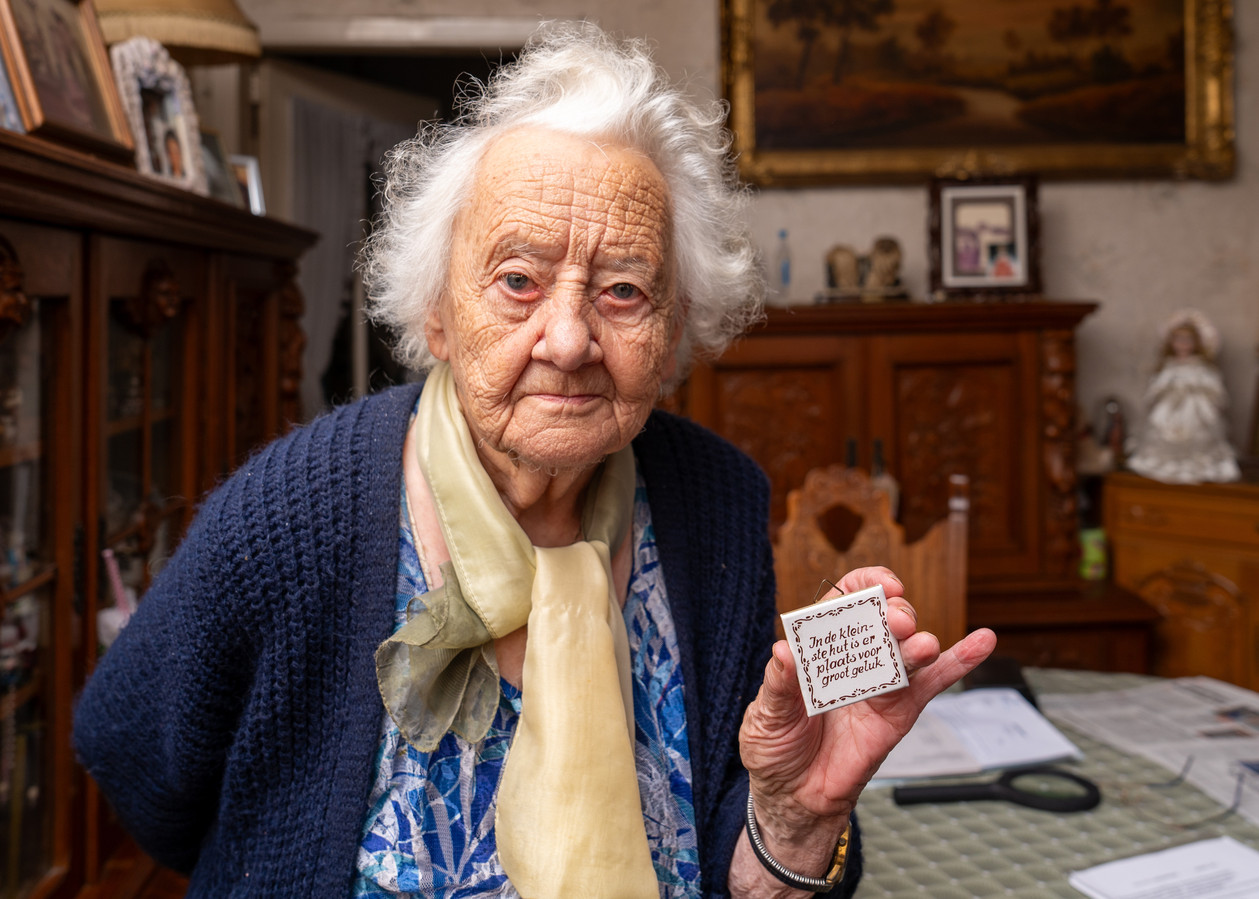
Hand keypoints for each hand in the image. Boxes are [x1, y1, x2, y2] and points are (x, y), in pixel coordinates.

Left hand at [731, 567, 996, 892]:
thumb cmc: (776, 748)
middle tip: (896, 622)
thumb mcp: (766, 714)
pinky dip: (960, 662)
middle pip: (882, 619)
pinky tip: (983, 641)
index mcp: (818, 646)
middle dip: (894, 614)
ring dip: (919, 642)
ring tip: (922, 644)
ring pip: (908, 651)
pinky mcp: (900, 712)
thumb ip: (779, 683)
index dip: (863, 585)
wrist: (795, 797)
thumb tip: (783, 650)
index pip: (844, 600)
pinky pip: (934, 684)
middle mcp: (853, 657)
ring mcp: (880, 683)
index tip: (880, 586)